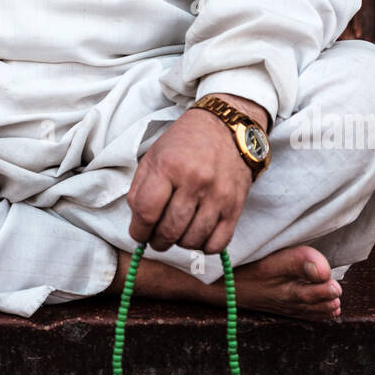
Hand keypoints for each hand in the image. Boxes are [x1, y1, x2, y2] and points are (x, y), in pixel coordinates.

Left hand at [127, 107, 257, 254]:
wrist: (226, 128)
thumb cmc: (185, 143)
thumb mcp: (154, 156)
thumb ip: (140, 189)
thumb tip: (138, 224)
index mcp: (169, 166)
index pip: (146, 211)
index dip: (138, 230)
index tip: (139, 233)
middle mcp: (195, 181)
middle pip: (169, 230)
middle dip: (157, 241)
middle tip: (156, 237)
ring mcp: (218, 195)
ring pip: (192, 240)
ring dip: (179, 244)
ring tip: (177, 232)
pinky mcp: (235, 206)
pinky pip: (217, 243)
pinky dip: (203, 246)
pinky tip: (197, 234)